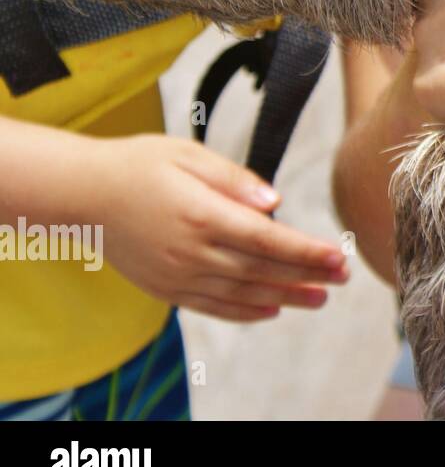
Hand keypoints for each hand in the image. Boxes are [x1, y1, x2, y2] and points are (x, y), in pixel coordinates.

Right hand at [85, 134, 348, 321]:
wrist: (81, 196)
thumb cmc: (139, 165)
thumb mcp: (189, 154)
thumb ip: (235, 179)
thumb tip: (275, 202)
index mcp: (202, 214)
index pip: (268, 240)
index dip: (308, 252)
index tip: (339, 257)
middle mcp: (191, 251)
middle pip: (262, 271)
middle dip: (307, 277)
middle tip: (342, 279)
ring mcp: (177, 275)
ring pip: (242, 294)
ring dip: (285, 298)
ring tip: (319, 299)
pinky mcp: (165, 288)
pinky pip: (212, 306)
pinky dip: (245, 311)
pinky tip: (272, 309)